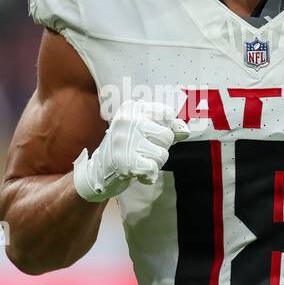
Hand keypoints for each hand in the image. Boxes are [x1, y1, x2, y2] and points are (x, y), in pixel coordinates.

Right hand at [72, 101, 189, 201]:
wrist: (98, 172)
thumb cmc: (126, 148)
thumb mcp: (144, 131)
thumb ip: (166, 126)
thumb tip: (185, 130)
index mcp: (132, 108)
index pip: (166, 114)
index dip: (166, 129)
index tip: (150, 136)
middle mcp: (127, 121)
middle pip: (167, 136)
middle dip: (160, 148)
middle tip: (141, 151)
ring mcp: (124, 141)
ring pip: (162, 154)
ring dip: (154, 163)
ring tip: (138, 161)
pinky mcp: (124, 162)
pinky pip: (153, 169)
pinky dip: (149, 176)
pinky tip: (137, 173)